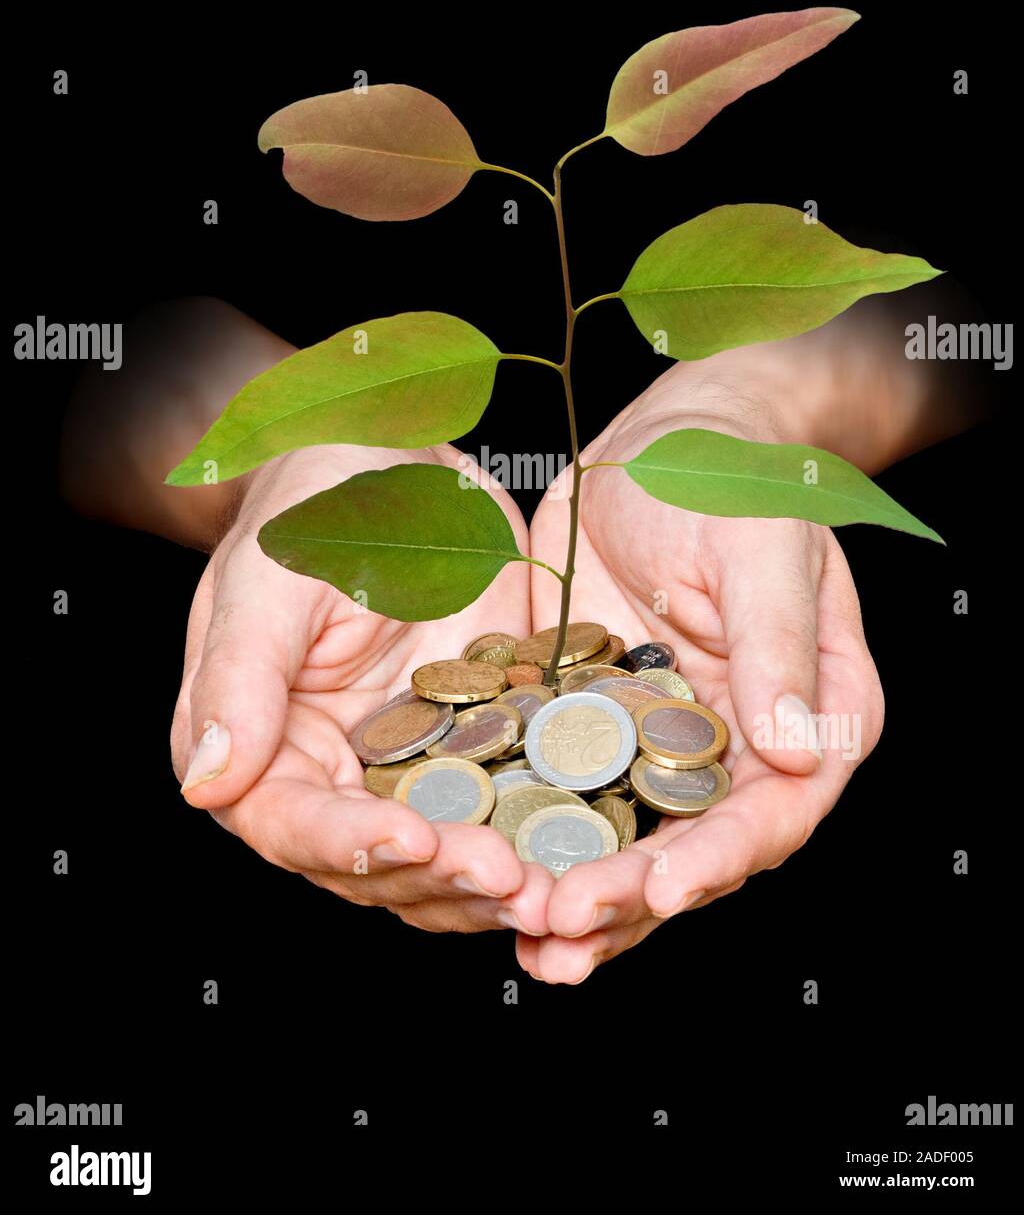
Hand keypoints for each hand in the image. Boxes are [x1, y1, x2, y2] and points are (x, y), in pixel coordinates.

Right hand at [171, 443, 552, 935]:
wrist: (396, 463)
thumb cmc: (313, 504)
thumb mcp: (269, 578)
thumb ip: (240, 679)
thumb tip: (210, 784)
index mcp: (264, 745)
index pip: (293, 825)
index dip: (352, 844)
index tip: (416, 841)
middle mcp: (334, 774)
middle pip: (377, 866)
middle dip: (442, 882)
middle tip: (514, 887)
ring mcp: (409, 767)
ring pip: (444, 860)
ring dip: (494, 887)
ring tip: (553, 894)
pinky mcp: (476, 748)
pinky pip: (506, 810)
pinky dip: (540, 837)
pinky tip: (586, 850)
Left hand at [523, 399, 883, 981]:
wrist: (655, 444)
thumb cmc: (727, 480)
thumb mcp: (759, 547)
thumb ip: (776, 644)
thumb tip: (793, 751)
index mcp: (813, 716)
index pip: (775, 810)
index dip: (718, 858)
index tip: (660, 891)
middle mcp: (745, 748)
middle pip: (697, 849)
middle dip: (633, 897)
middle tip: (564, 928)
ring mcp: (667, 747)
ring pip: (633, 842)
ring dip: (586, 896)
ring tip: (531, 945)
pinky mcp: (601, 732)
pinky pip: (573, 801)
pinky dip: (541, 843)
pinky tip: (496, 878)